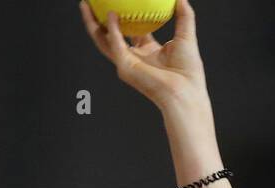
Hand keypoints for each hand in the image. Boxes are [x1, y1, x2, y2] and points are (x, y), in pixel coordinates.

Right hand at [79, 0, 207, 111]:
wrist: (185, 91)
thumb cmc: (189, 71)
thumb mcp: (186, 36)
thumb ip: (184, 16)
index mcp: (148, 52)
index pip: (132, 31)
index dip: (125, 16)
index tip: (120, 2)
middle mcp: (135, 58)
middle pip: (111, 34)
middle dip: (100, 18)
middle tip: (95, 2)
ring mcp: (127, 63)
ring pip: (103, 40)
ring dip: (92, 22)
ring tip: (86, 5)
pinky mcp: (125, 67)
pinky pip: (115, 44)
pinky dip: (112, 29)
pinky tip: (111, 13)